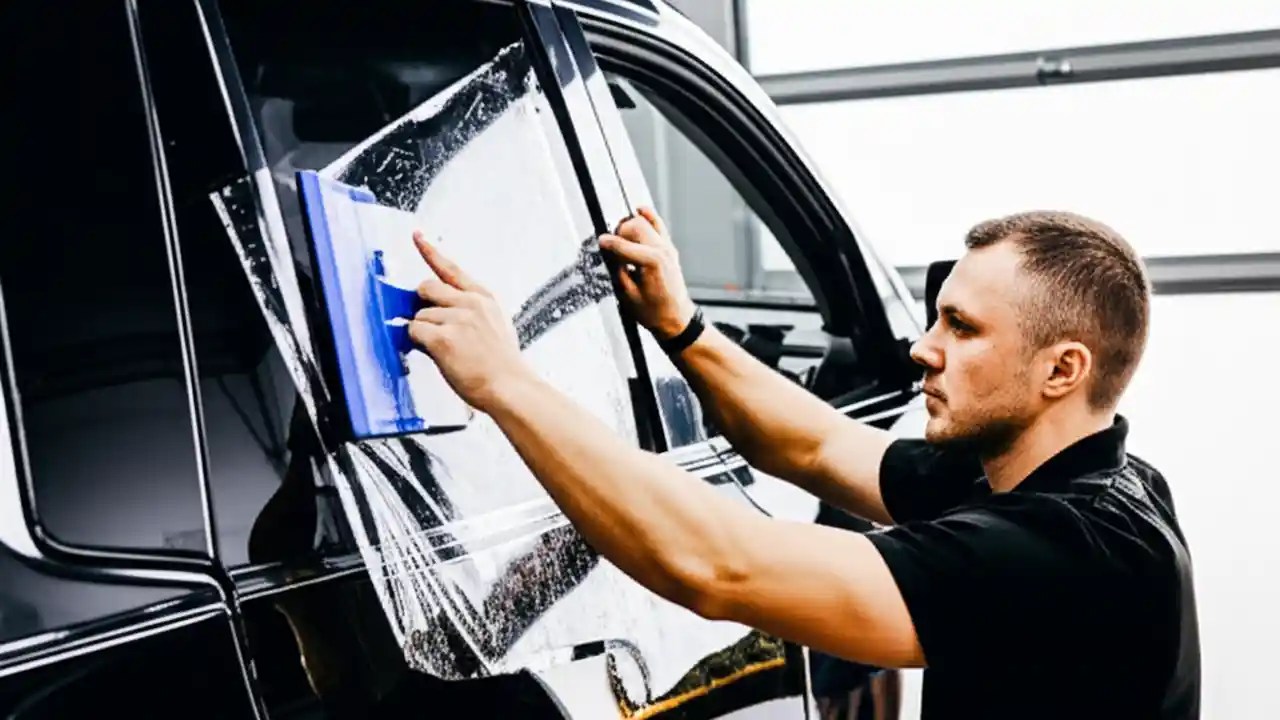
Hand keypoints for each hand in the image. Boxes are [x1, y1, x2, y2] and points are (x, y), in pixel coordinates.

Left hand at [407, 231, 534, 412]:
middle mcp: (470, 302)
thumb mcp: (494, 326)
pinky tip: (436, 354)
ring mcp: (457, 319)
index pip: (451, 269)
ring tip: (448, 351)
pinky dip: (417, 343)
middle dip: (422, 305)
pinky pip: (414, 332)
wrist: (510, 387)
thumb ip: (469, 312)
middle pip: (426, 287)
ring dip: (424, 332)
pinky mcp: (443, 338)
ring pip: (419, 315)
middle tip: (432, 326)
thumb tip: (439, 314)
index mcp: (484, 298)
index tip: (417, 236)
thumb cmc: (502, 365)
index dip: (430, 251)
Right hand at [598, 207, 697, 340]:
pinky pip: (658, 224)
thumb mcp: (628, 296)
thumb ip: (616, 270)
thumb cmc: (654, 312)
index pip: (623, 244)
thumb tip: (607, 253)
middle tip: (611, 245)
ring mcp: (667, 247)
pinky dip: (648, 216)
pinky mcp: (669, 248)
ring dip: (630, 225)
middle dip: (619, 232)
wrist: (676, 319)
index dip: (607, 243)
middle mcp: (662, 250)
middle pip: (635, 225)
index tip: (598, 242)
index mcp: (651, 262)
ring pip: (645, 221)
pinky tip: (639, 212)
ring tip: (621, 237)